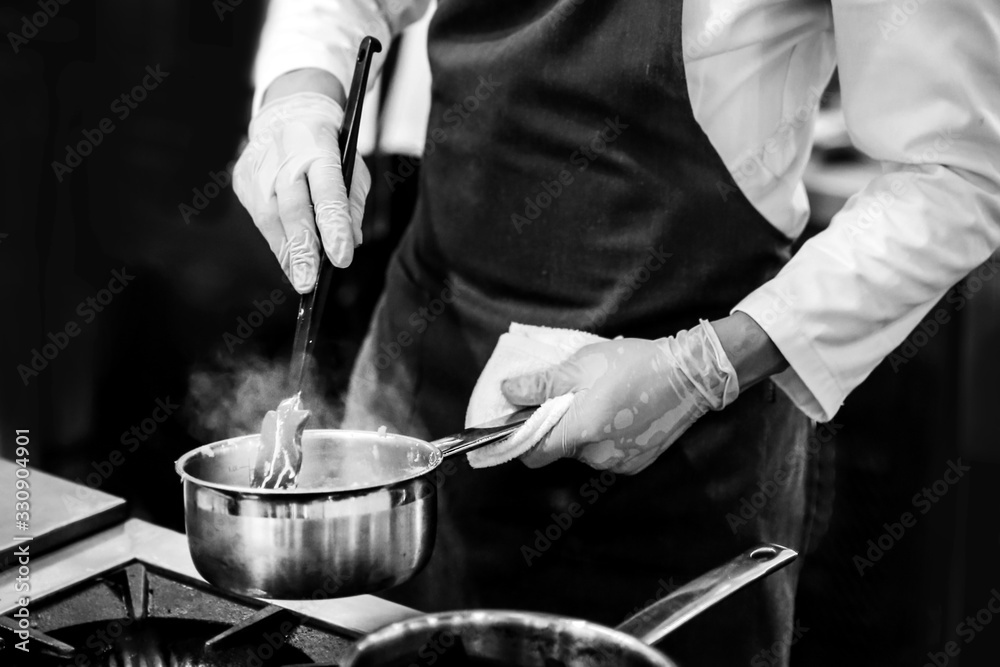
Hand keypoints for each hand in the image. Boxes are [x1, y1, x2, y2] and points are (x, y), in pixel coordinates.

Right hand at [233, 91, 370, 292]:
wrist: (288, 113)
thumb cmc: (327, 148)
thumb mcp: (352, 166)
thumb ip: (352, 205)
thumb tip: (350, 243)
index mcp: (319, 149)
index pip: (328, 193)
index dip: (334, 228)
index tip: (341, 260)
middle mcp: (285, 157)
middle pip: (292, 209)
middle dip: (302, 249)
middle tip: (308, 283)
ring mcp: (258, 167)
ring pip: (269, 218)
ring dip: (286, 253)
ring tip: (301, 279)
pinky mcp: (242, 178)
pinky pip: (258, 217)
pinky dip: (276, 240)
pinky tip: (289, 259)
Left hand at [500, 320, 739, 473]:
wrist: (691, 375)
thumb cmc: (634, 364)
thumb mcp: (580, 365)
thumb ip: (541, 384)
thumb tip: (508, 393)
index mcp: (579, 433)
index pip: (532, 455)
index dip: (520, 437)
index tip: (519, 418)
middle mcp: (597, 457)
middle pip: (558, 450)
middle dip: (556, 426)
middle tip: (566, 394)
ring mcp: (620, 462)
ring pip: (584, 451)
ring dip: (582, 430)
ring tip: (597, 398)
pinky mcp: (639, 462)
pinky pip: (608, 453)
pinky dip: (605, 436)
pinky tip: (618, 410)